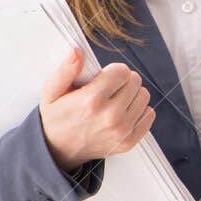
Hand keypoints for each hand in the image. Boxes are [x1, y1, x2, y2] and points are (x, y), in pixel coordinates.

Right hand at [37, 49, 154, 173]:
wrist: (58, 150)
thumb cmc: (57, 117)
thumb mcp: (52, 91)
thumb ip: (66, 70)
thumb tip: (77, 51)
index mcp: (91, 100)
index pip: (122, 71)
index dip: (113, 71)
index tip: (104, 77)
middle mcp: (110, 116)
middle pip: (135, 82)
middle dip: (123, 81)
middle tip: (109, 89)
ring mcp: (121, 131)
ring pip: (144, 97)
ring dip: (132, 95)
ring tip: (115, 100)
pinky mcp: (129, 141)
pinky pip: (149, 115)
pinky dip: (139, 111)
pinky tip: (123, 112)